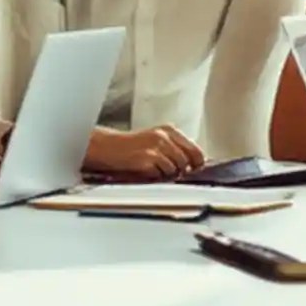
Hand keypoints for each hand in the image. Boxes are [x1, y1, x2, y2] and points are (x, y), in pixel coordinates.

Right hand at [83, 125, 204, 180]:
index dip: (196, 163)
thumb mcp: (156, 142)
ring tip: (155, 170)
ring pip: (176, 168)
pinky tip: (147, 171)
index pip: (195, 150)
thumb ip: (175, 149)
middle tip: (172, 172)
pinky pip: (162, 174)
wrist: (108, 148)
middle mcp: (164, 136)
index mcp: (169, 130)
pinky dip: (157, 176)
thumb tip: (194, 165)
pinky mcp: (148, 158)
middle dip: (182, 170)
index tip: (193, 170)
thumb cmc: (131, 148)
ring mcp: (156, 146)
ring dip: (168, 174)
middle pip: (188, 160)